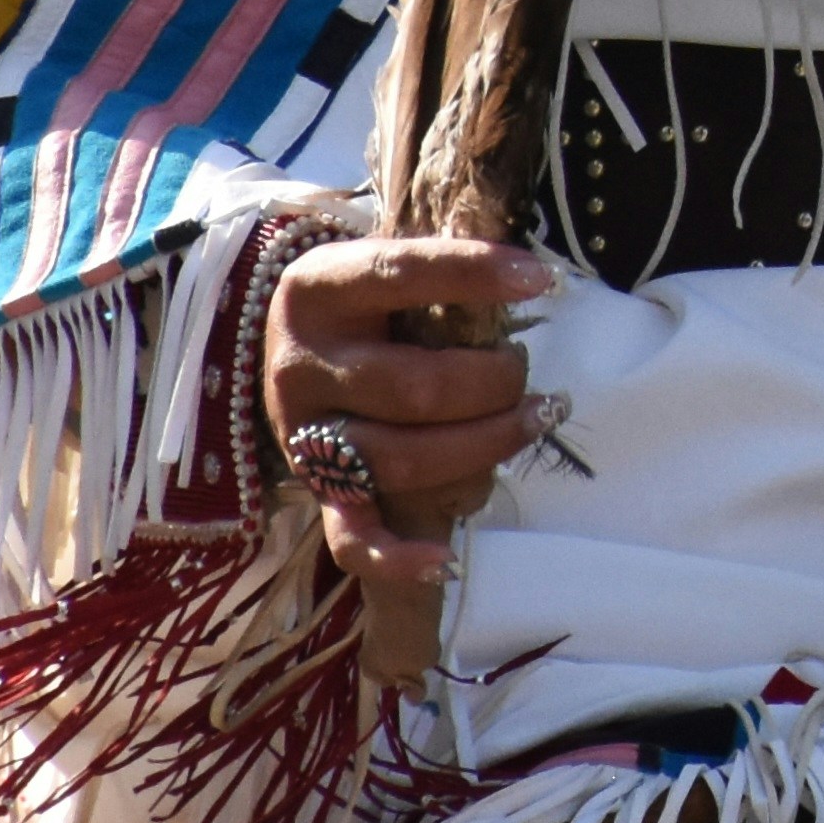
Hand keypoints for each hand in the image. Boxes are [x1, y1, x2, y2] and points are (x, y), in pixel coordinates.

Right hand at [262, 234, 556, 684]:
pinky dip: (399, 557)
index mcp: (319, 291)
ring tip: (534, 418)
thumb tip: (529, 275)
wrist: (283, 347)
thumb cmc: (362, 301)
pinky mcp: (318, 493)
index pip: (401, 274)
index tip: (540, 278)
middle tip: (523, 368)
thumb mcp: (381, 263)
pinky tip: (446, 560)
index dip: (474, 275)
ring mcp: (307, 438)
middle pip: (415, 388)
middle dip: (494, 382)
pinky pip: (352, 539)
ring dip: (486, 445)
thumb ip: (441, 270)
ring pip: (403, 460)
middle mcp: (303, 367)